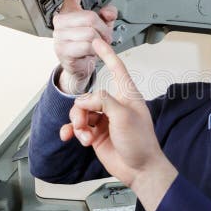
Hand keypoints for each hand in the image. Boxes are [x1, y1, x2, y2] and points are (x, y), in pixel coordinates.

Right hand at [53, 0, 117, 93]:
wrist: (78, 66)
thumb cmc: (87, 44)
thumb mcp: (100, 26)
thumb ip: (106, 15)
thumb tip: (108, 11)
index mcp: (66, 14)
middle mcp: (60, 24)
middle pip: (89, 18)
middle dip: (103, 29)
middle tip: (106, 36)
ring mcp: (59, 37)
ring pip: (90, 33)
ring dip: (101, 42)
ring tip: (100, 45)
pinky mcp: (63, 51)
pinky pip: (86, 46)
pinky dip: (95, 50)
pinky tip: (92, 52)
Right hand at [60, 38, 176, 210]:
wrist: (139, 169)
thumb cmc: (141, 143)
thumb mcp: (123, 116)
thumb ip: (103, 101)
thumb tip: (85, 100)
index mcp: (127, 96)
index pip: (117, 69)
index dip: (107, 54)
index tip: (97, 41)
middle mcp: (114, 105)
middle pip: (88, 96)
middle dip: (81, 110)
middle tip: (85, 125)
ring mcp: (104, 120)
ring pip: (80, 112)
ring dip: (78, 124)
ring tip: (84, 137)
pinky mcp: (96, 133)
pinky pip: (78, 127)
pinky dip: (72, 131)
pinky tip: (69, 136)